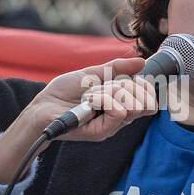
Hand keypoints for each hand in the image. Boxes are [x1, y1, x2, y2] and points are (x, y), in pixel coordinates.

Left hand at [0, 56, 159, 182]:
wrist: (43, 106)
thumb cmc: (65, 92)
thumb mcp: (93, 73)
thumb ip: (117, 68)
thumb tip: (141, 62)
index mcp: (121, 104)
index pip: (150, 100)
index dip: (145, 85)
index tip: (131, 76)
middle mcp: (119, 118)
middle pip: (146, 102)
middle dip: (128, 85)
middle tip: (106, 85)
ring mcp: (111, 126)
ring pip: (132, 105)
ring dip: (112, 91)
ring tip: (92, 94)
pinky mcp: (101, 132)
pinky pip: (117, 111)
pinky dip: (103, 99)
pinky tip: (89, 100)